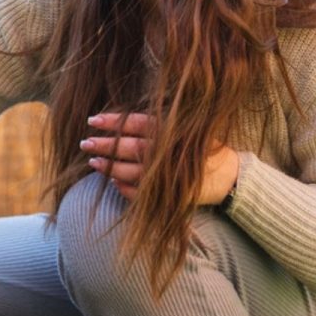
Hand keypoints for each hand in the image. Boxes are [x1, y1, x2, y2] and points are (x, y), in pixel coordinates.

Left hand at [81, 113, 239, 203]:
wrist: (229, 177)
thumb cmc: (204, 147)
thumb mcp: (185, 127)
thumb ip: (158, 122)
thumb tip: (121, 120)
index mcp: (172, 130)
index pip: (136, 123)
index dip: (113, 122)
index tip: (92, 120)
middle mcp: (169, 151)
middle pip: (130, 147)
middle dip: (105, 145)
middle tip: (85, 142)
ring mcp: (168, 175)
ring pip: (131, 171)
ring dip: (109, 167)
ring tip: (93, 162)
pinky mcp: (169, 195)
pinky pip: (140, 193)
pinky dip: (124, 189)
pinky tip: (112, 183)